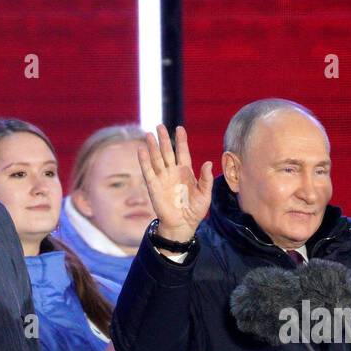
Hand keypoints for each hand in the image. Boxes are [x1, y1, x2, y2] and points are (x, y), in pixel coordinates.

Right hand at [136, 124, 212, 243]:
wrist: (182, 225)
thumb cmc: (195, 210)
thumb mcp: (205, 195)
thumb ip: (206, 179)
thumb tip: (209, 163)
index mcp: (186, 172)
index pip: (182, 152)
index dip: (181, 140)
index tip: (179, 128)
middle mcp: (173, 172)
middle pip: (167, 151)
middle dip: (164, 139)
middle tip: (160, 126)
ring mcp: (163, 178)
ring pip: (157, 158)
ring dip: (153, 146)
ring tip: (149, 134)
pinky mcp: (154, 186)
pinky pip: (148, 171)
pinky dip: (144, 160)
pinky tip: (142, 149)